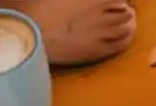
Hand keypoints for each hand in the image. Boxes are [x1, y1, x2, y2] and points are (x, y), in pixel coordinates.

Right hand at [21, 0, 136, 65]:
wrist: (26, 33)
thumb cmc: (35, 6)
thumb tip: (85, 1)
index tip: (113, 1)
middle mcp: (100, 11)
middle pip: (125, 9)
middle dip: (124, 7)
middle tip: (121, 7)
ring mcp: (100, 32)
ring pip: (126, 26)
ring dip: (129, 22)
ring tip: (127, 20)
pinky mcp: (96, 50)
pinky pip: (120, 44)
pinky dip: (126, 38)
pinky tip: (124, 35)